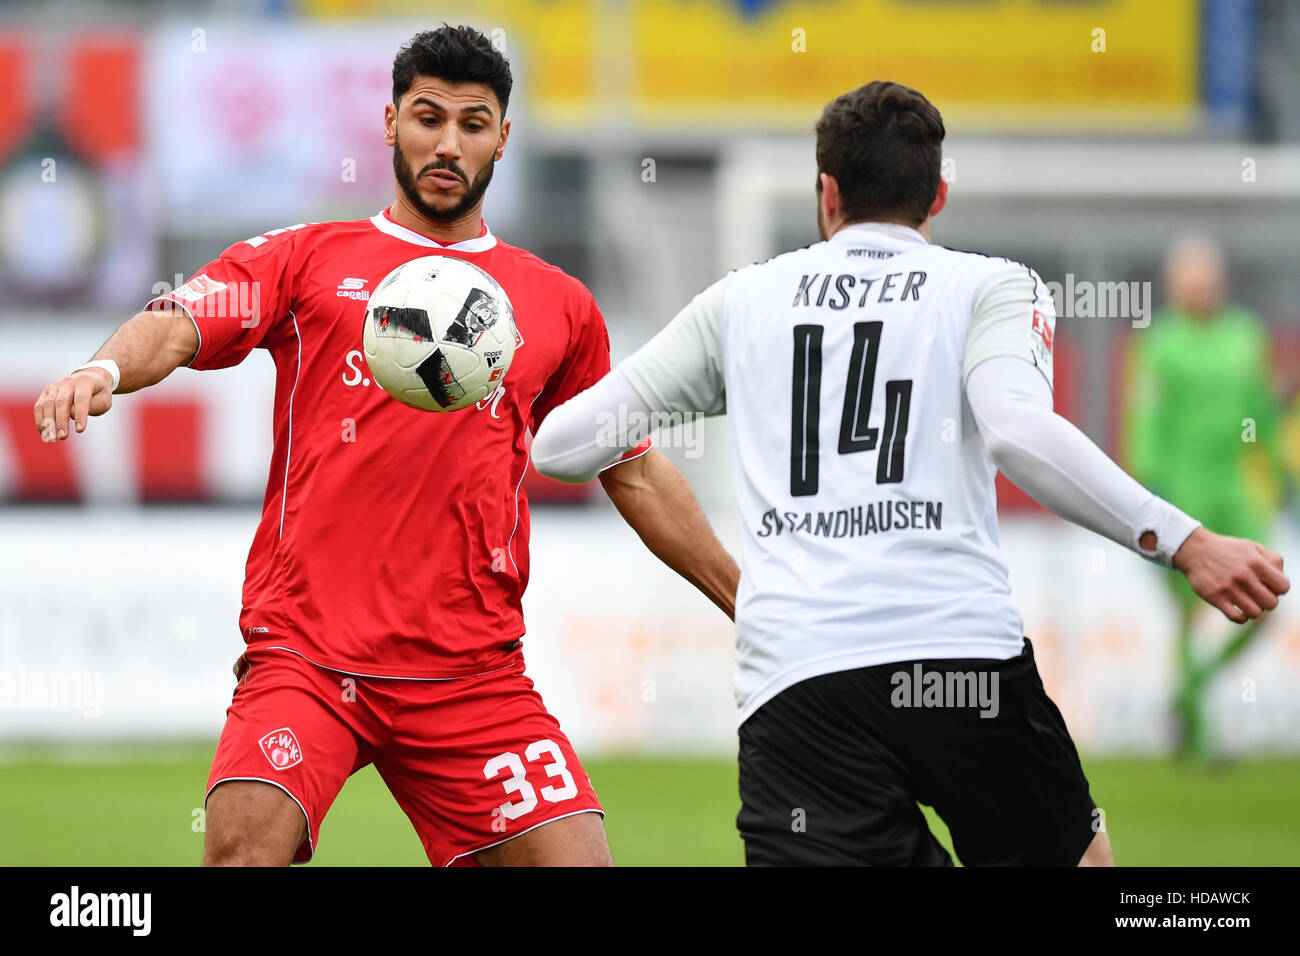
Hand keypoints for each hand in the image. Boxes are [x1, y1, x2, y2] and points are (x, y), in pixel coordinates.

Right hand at [33, 368, 113, 441]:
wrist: (91, 378)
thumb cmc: (99, 393)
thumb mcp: (103, 400)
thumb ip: (91, 406)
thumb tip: (70, 415)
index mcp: (85, 382)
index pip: (81, 399)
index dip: (80, 415)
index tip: (80, 430)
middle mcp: (68, 382)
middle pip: (61, 402)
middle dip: (61, 421)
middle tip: (62, 437)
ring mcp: (55, 386)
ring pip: (48, 404)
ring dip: (48, 422)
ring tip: (51, 438)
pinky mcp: (46, 392)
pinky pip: (39, 406)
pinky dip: (40, 420)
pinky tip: (44, 432)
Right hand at [1172, 527, 1288, 622]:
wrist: (1195, 550)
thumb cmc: (1228, 550)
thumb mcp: (1252, 547)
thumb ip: (1273, 560)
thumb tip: (1282, 580)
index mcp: (1256, 562)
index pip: (1283, 587)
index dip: (1278, 589)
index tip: (1269, 586)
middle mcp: (1243, 575)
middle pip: (1271, 603)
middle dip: (1268, 601)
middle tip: (1258, 596)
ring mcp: (1228, 587)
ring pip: (1255, 613)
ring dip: (1254, 610)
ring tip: (1248, 603)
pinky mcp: (1215, 597)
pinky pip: (1236, 618)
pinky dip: (1241, 618)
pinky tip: (1238, 609)